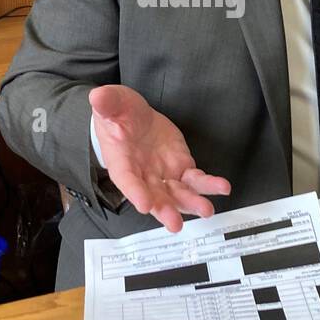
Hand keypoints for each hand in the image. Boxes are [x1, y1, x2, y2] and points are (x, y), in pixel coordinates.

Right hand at [89, 85, 230, 232]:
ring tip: (206, 209)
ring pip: (178, 194)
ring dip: (191, 203)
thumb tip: (98, 97)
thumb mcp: (112, 103)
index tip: (144, 204)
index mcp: (122, 162)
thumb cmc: (118, 115)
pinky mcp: (181, 168)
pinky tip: (221, 187)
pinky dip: (208, 185)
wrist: (133, 117)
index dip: (135, 192)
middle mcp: (143, 175)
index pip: (127, 180)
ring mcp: (164, 174)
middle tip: (174, 223)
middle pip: (154, 197)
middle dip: (165, 210)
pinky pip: (195, 180)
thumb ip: (107, 103)